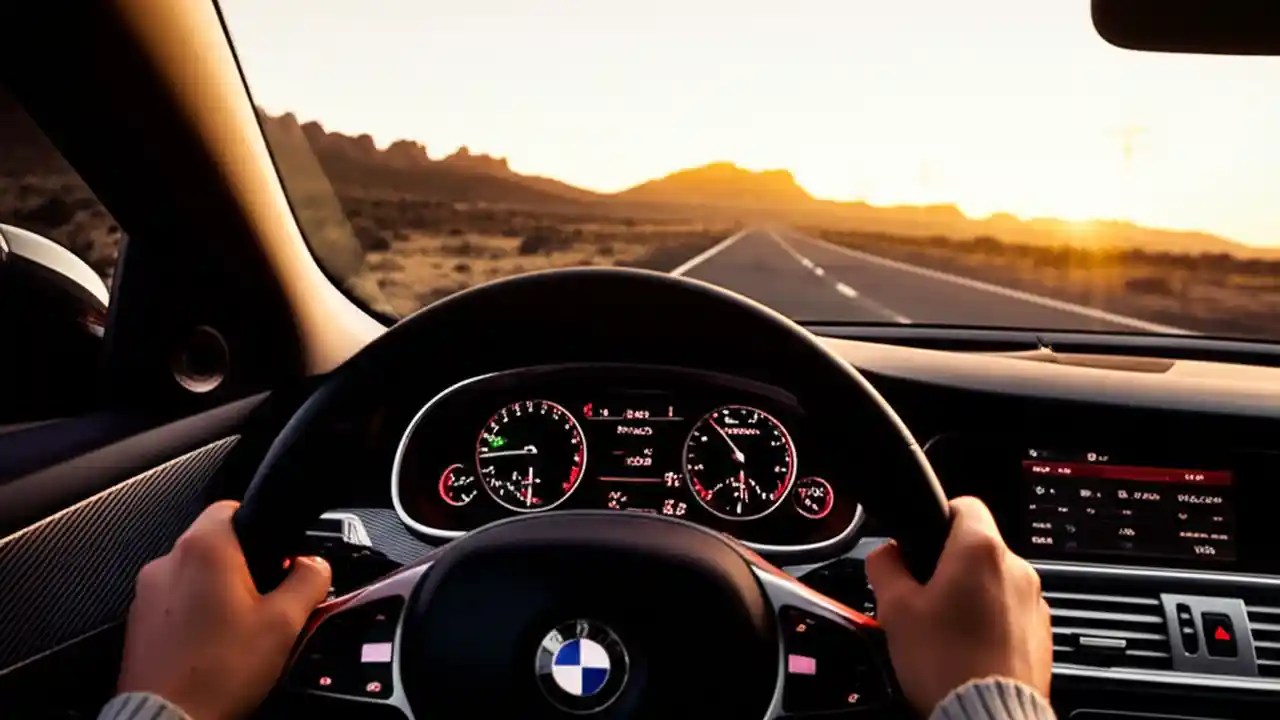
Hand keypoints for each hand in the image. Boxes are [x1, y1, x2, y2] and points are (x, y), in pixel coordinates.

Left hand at [118, 501, 331, 719]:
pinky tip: (213, 647)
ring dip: (217, 592)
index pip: (234, 506)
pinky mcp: (138, 622)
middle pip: (216, 544)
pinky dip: (195, 616)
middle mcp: (168, 561)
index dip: (262, 526)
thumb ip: (309, 581)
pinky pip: (174, 604)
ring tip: (240, 630)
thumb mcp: (285, 623)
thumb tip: (316, 565)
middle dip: (244, 566)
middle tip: (266, 600)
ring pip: (194, 576)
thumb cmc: (220, 672)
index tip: (277, 554)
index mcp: (205, 547)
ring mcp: (146, 593)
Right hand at [865, 496, 1050, 714]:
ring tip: (943, 630)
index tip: (921, 541)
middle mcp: (1016, 568)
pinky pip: (1010, 613)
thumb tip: (885, 555)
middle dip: (948, 566)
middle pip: (976, 548)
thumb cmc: (946, 662)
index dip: (937, 517)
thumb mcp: (895, 608)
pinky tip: (966, 648)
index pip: (963, 504)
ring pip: (993, 582)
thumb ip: (884, 566)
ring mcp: (1034, 602)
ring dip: (970, 596)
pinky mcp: (1041, 633)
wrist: (987, 715)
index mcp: (980, 550)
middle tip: (920, 597)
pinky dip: (990, 622)